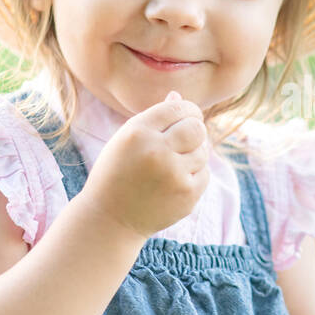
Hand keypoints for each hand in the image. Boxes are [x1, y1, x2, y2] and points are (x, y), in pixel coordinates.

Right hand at [78, 90, 209, 238]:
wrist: (110, 219)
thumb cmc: (117, 173)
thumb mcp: (126, 139)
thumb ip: (154, 117)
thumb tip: (179, 95)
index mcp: (138, 132)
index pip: (178, 108)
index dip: (188, 109)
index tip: (188, 115)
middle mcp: (157, 151)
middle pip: (197, 127)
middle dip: (195, 128)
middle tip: (188, 135)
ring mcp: (174, 175)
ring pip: (203, 151)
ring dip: (193, 153)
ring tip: (173, 163)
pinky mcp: (187, 195)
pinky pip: (204, 173)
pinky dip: (194, 174)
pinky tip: (174, 181)